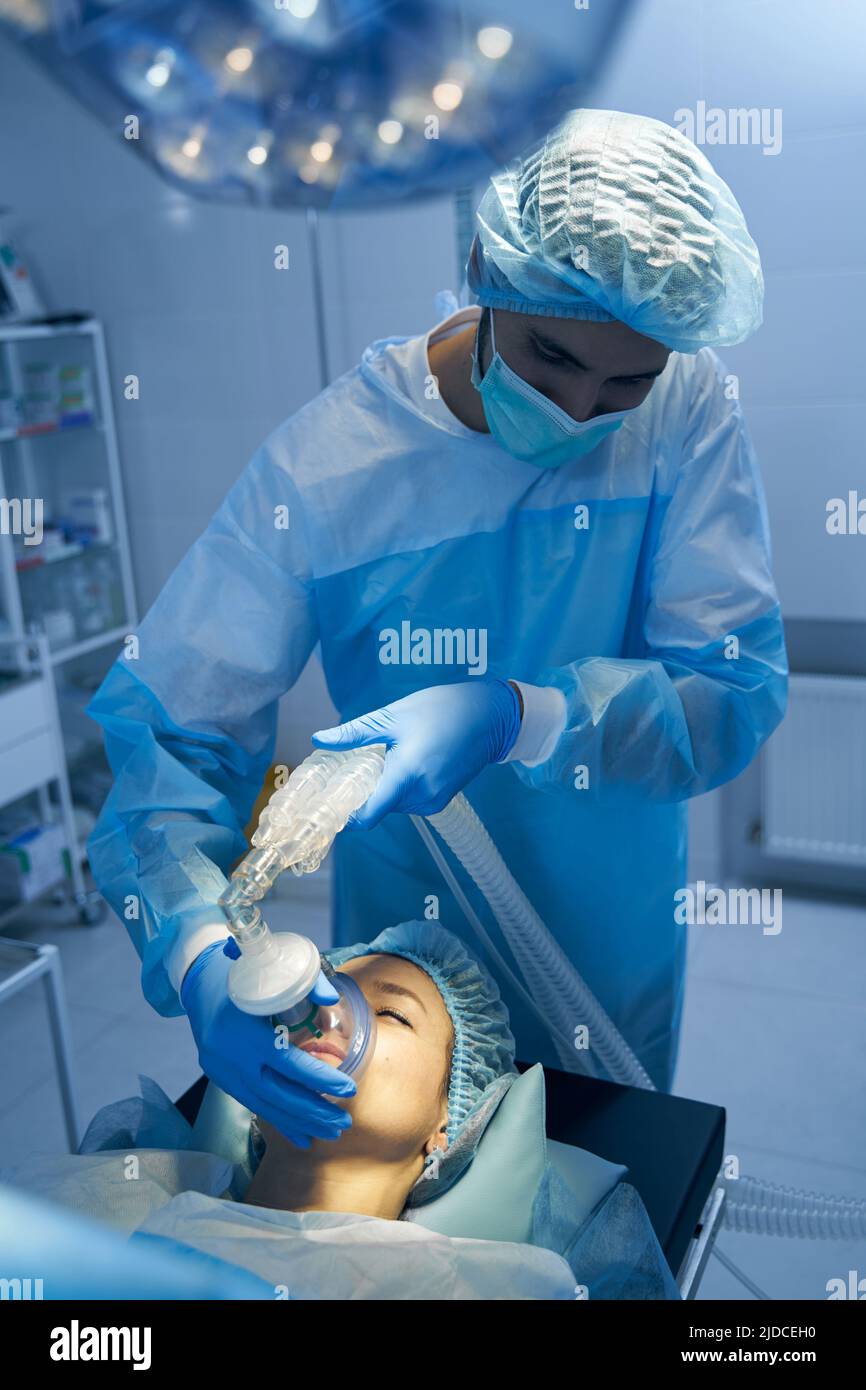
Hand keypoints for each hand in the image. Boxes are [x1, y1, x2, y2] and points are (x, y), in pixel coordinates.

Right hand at [181, 940, 354, 1148]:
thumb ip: (306, 982)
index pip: (286, 1062)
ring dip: (298, 1122)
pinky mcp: (220, 1077)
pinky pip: (252, 1104)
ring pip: (264, 1105)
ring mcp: (222, 1070)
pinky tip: (301, 1136)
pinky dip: (278, 1120)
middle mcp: (231, 1056)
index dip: (318, 1078)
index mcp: (245, 1031)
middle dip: (312, 1111)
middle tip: (344, 1123)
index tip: (348, 1088)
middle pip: (276, 1093)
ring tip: (331, 1132)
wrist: (197, 979)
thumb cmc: (242, 973)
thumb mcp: (272, 969)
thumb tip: (332, 999)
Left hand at [311, 679, 521, 829]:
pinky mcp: (441, 801)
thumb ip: (353, 733)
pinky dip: (400, 788)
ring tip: (389, 756)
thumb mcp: (391, 717)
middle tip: (359, 763)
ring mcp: (434, 801)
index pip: (368, 815)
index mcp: (406, 774)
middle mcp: (421, 795)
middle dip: (365, 790)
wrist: (488, 716)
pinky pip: (409, 801)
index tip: (330, 806)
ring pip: (393, 804)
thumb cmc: (441, 710)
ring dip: (384, 788)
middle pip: (378, 807)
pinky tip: (406, 762)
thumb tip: (319, 739)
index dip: (346, 817)